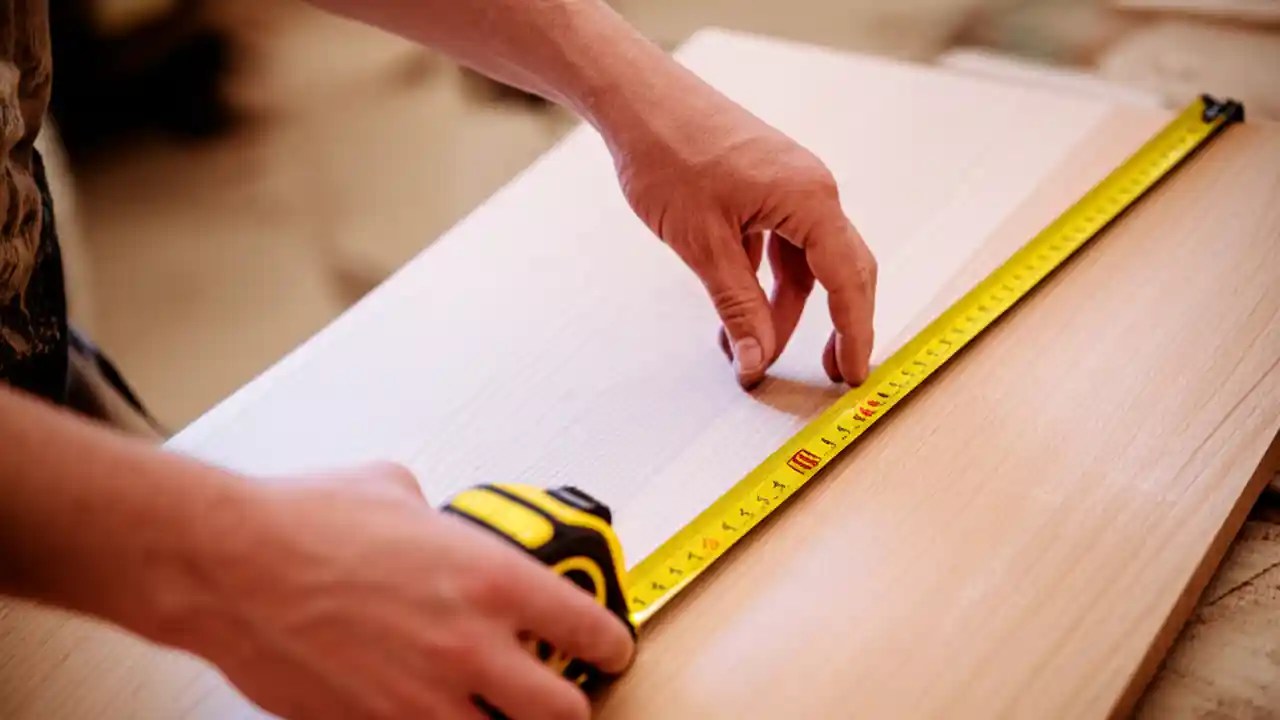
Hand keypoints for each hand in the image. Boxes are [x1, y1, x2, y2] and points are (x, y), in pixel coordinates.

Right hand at [173, 464, 633, 719]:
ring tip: (495, 708)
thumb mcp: (398, 492)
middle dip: (569, 704)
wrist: (228, 564)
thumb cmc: (303, 523)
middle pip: (563, 712)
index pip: (589, 629)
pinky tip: (429, 711)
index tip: (611, 649)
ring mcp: (420, 698)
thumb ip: (441, 519)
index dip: (610, 644)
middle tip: (560, 693)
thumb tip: (442, 525)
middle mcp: (467, 646)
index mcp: (490, 579)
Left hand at [605, 73, 876, 387]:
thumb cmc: (670, 155)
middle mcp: (810, 191)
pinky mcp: (763, 189)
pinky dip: (759, 283)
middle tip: (828, 373)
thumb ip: (737, 307)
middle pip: (838, 271)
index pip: (848, 279)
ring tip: (751, 352)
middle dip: (834, 325)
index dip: (854, 332)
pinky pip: (777, 246)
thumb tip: (757, 362)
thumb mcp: (703, 245)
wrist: (639, 101)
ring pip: (800, 264)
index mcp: (810, 200)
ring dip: (780, 309)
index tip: (851, 375)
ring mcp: (788, 188)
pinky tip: (734, 315)